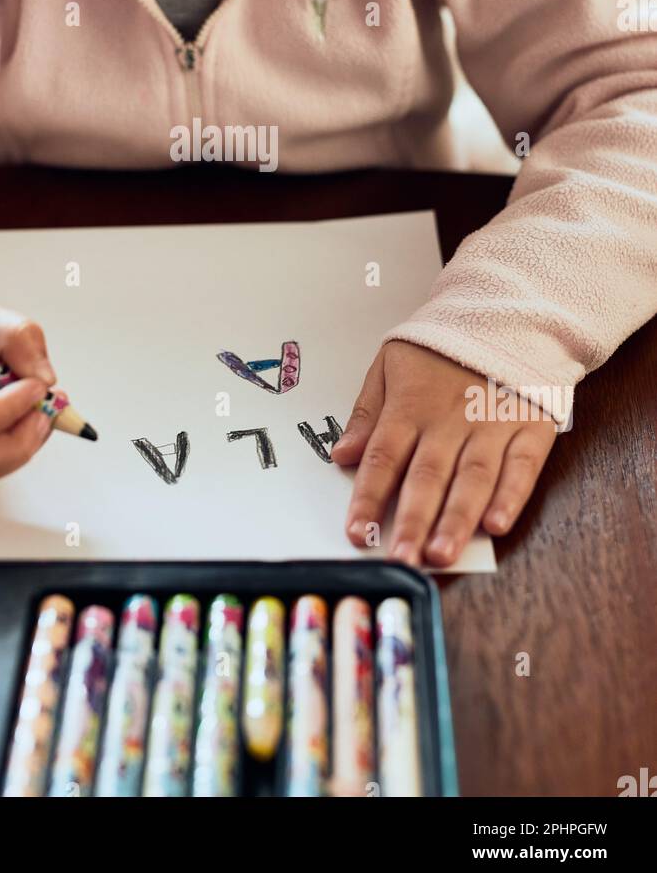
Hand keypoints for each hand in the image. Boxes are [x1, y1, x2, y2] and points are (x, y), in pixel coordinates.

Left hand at [332, 341, 556, 566]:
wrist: (506, 314)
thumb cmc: (442, 345)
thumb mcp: (391, 364)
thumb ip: (367, 413)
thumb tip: (342, 455)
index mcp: (411, 406)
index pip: (384, 458)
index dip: (368, 497)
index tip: (356, 533)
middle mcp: (450, 420)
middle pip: (427, 476)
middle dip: (413, 521)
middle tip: (401, 559)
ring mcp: (492, 425)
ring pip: (473, 479)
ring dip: (456, 519)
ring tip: (441, 554)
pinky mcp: (530, 427)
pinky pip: (522, 467)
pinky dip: (511, 496)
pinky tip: (496, 525)